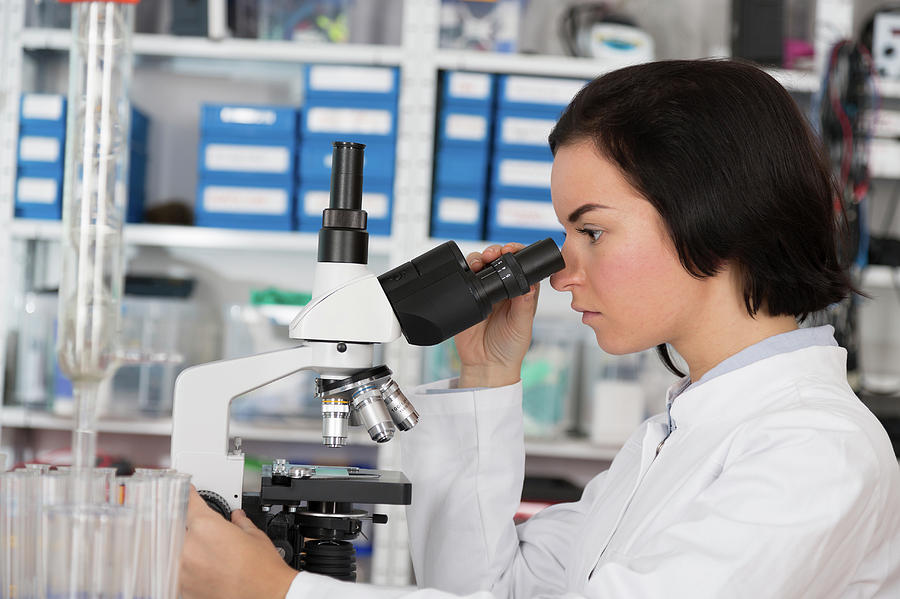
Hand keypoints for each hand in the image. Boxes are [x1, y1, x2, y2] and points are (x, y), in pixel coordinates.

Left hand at [180, 487, 296, 598]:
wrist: (268, 597)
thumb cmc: (263, 570)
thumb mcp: (255, 536)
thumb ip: (240, 523)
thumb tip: (236, 518)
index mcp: (206, 527)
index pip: (188, 502)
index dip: (188, 494)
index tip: (186, 492)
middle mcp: (189, 548)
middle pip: (178, 528)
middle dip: (189, 526)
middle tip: (205, 530)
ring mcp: (184, 571)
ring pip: (176, 550)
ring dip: (187, 548)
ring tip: (207, 553)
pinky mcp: (184, 589)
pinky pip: (179, 572)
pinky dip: (188, 569)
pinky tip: (205, 569)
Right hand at [455, 243, 538, 387]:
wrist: (486, 365)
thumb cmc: (510, 349)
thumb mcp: (522, 327)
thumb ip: (524, 306)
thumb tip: (530, 285)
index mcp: (521, 294)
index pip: (521, 267)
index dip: (518, 254)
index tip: (512, 250)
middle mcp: (503, 291)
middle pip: (500, 262)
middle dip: (496, 252)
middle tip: (493, 253)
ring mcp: (485, 293)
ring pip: (482, 267)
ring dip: (480, 258)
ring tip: (479, 261)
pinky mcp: (468, 298)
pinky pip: (465, 280)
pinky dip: (465, 271)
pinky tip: (467, 270)